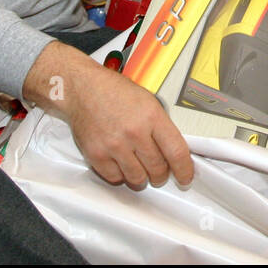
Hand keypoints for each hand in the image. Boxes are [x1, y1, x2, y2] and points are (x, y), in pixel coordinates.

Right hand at [23, 41, 193, 188]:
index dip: (184, 170)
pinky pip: (115, 178)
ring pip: (138, 178)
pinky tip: (121, 164)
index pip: (176, 152)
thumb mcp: (148, 101)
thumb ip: (161, 126)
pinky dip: (121, 175)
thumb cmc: (114, 91)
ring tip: (140, 169)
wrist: (82, 88)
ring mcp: (114, 145)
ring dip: (142, 178)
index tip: (185, 177)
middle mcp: (134, 132)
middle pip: (158, 169)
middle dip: (162, 175)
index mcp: (152, 116)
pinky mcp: (96, 155)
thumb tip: (174, 151)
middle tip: (160, 172)